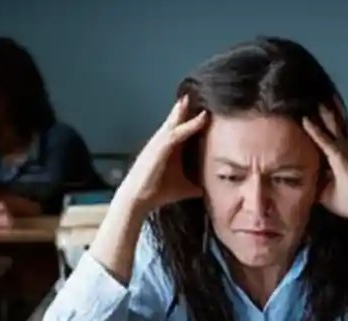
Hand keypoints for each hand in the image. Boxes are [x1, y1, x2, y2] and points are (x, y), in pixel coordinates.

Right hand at [114, 95, 208, 214]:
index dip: (189, 119)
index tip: (201, 109)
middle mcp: (162, 142)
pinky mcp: (160, 147)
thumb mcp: (183, 187)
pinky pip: (178, 132)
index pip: (180, 129)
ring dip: (184, 110)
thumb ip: (195, 185)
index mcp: (168, 149)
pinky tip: (202, 117)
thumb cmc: (158, 193)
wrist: (138, 199)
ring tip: (191, 96)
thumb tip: (209, 190)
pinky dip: (190, 125)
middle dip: (183, 109)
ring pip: (175, 122)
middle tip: (193, 94)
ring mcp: (160, 143)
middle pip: (175, 121)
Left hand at [301, 104, 347, 220]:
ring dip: (322, 114)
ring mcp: (342, 152)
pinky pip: (324, 140)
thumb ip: (314, 184)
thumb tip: (297, 185)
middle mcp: (343, 151)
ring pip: (331, 128)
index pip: (331, 137)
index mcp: (341, 158)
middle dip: (327, 113)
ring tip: (314, 99)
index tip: (316, 112)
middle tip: (319, 97)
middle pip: (334, 127)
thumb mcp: (324, 192)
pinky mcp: (339, 157)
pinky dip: (315, 130)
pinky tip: (306, 120)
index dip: (324, 125)